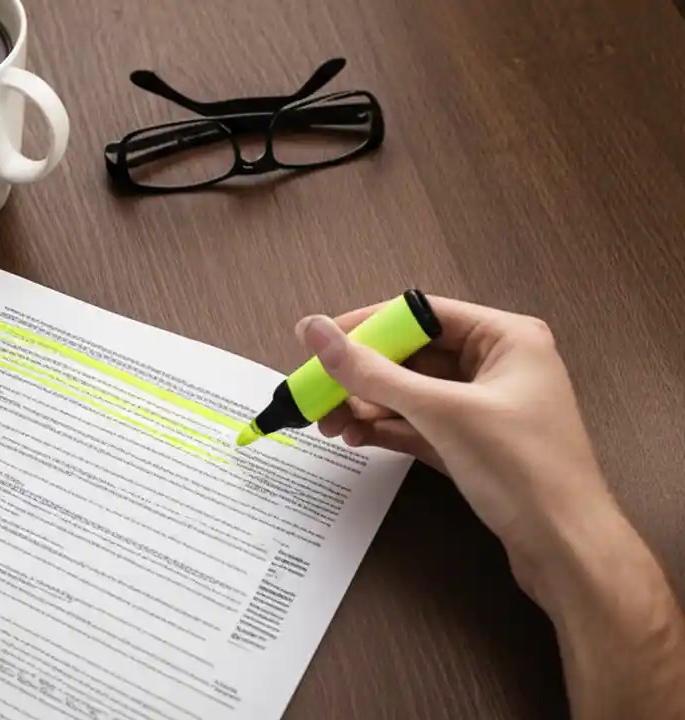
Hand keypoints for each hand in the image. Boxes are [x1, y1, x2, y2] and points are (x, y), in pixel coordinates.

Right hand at [294, 298, 611, 555]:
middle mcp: (499, 365)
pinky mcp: (473, 444)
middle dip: (361, 375)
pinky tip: (356, 438)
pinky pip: (418, 424)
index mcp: (508, 338)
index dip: (367, 326)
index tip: (320, 341)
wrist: (567, 550)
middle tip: (317, 392)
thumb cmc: (525, 471)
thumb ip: (372, 372)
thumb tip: (316, 332)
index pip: (423, 314)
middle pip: (411, 355)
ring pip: (410, 393)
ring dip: (367, 406)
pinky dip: (386, 430)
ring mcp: (485, 407)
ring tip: (329, 424)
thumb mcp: (442, 413)